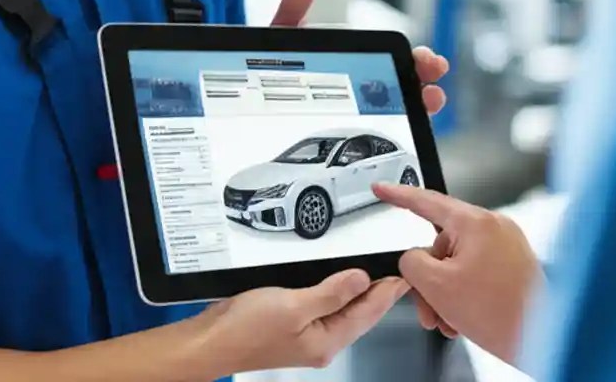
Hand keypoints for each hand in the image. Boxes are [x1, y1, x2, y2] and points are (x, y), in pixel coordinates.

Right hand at [192, 270, 409, 375]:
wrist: (211, 341)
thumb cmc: (245, 330)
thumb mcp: (294, 304)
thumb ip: (331, 292)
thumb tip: (360, 279)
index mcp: (327, 340)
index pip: (367, 313)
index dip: (387, 292)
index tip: (404, 275)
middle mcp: (320, 342)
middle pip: (359, 315)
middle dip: (379, 294)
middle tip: (398, 273)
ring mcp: (306, 336)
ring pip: (343, 312)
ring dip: (358, 293)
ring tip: (375, 277)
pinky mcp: (290, 326)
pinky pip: (323, 308)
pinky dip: (335, 294)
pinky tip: (336, 285)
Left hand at [270, 0, 450, 115]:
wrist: (247, 103)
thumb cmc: (267, 68)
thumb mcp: (278, 40)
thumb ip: (291, 11)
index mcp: (351, 59)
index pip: (391, 58)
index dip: (414, 57)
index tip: (424, 57)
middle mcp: (361, 84)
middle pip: (402, 83)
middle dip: (424, 78)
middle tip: (432, 73)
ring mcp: (358, 110)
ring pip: (399, 109)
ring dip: (422, 103)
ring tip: (431, 100)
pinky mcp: (350, 130)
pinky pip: (381, 132)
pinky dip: (403, 129)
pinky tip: (414, 129)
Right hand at [372, 184, 542, 364]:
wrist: (543, 339)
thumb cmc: (503, 313)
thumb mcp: (436, 285)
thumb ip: (411, 262)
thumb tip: (413, 259)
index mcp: (476, 223)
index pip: (427, 201)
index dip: (397, 195)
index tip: (382, 189)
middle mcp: (495, 228)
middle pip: (440, 245)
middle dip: (430, 281)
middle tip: (429, 306)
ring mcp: (507, 246)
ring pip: (456, 263)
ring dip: (446, 293)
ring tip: (451, 319)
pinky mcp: (514, 265)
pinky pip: (476, 272)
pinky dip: (464, 294)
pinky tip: (465, 317)